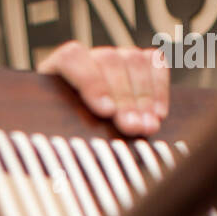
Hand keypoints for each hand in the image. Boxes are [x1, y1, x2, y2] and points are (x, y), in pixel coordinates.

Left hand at [38, 41, 169, 136]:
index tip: (105, 111)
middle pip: (109, 62)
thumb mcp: (59, 145)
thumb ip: (62, 145)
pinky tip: (158, 113)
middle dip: (124, 98)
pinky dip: (159, 87)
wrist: (80, 143)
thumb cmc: (66, 146)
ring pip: (132, 60)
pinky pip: (153, 63)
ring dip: (144, 96)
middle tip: (132, 127)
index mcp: (57, 72)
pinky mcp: (138, 65)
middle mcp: (88, 60)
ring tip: (148, 126)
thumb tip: (75, 156)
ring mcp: (115, 59)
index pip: (72, 58)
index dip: (90, 82)